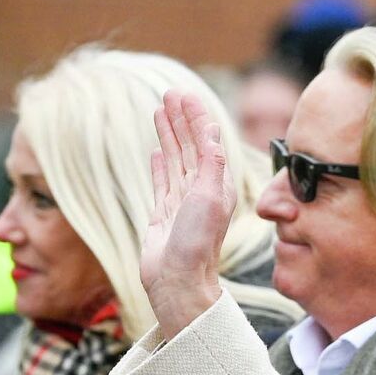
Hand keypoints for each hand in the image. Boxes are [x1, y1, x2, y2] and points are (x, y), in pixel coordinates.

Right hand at [143, 90, 231, 339]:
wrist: (177, 280)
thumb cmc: (196, 243)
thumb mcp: (210, 198)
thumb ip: (210, 164)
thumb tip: (211, 130)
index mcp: (217, 184)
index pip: (206, 141)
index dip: (195, 117)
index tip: (183, 95)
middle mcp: (201, 190)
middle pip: (190, 145)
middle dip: (180, 119)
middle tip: (169, 94)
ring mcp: (181, 201)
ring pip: (176, 159)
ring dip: (169, 135)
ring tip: (159, 111)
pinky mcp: (164, 214)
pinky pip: (162, 181)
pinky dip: (160, 163)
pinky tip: (158, 150)